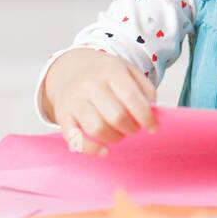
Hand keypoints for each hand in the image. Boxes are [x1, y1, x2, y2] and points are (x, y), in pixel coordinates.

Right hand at [42, 48, 158, 155]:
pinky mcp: (62, 115)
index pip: (131, 97)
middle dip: (131, 128)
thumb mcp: (128, 70)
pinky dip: (92, 149)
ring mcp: (74, 100)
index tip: (153, 127)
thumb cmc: (103, 73)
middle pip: (116, 116)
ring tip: (119, 134)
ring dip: (115, 138)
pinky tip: (104, 150)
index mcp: (110, 70)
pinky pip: (75, 139)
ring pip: (97, 129)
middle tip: (134, 128)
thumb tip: (153, 110)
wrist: (69, 68)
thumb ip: (145, 88)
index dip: (146, 117)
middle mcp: (90, 84)